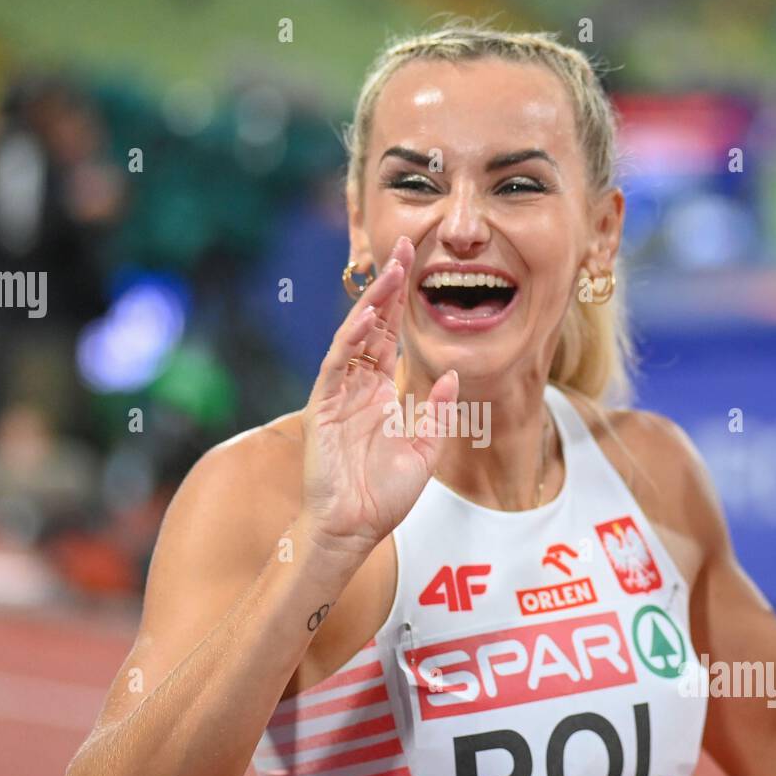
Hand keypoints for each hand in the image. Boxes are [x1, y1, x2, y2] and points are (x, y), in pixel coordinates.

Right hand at [299, 236, 458, 560]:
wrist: (354, 529)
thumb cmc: (384, 496)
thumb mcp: (426, 451)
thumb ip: (439, 413)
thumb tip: (452, 374)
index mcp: (380, 393)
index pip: (392, 337)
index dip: (403, 302)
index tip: (415, 265)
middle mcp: (358, 387)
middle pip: (373, 327)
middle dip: (387, 287)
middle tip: (401, 247)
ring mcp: (338, 395)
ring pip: (354, 339)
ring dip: (371, 305)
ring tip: (388, 272)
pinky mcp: (322, 409)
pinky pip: (336, 367)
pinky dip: (350, 341)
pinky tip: (366, 318)